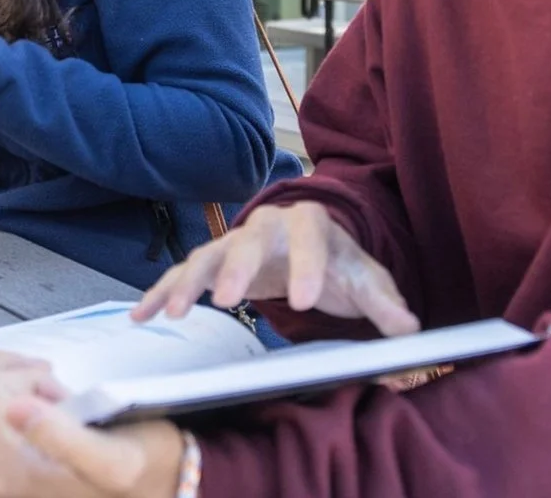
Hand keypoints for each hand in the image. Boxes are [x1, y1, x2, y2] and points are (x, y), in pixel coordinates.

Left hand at [0, 353, 182, 497]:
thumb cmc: (138, 477)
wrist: (150, 495)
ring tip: (27, 387)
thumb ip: (61, 436)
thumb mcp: (114, 459)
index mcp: (10, 477)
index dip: (23, 374)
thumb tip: (14, 407)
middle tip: (46, 382)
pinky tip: (8, 400)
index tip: (57, 387)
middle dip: (5, 372)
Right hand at [132, 201, 419, 336]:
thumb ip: (385, 302)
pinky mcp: (215, 262)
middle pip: (248, 241)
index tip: (303, 303)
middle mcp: (268, 226)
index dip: (306, 267)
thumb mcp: (367, 280)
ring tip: (172, 313)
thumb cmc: (340, 264)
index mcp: (311, 223)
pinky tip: (142, 315)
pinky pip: (184, 274)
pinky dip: (163, 292)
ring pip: (207, 256)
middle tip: (226, 300)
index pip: (310, 238)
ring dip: (187, 283)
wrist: (312, 247)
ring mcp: (236, 242)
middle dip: (236, 268)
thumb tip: (408, 327)